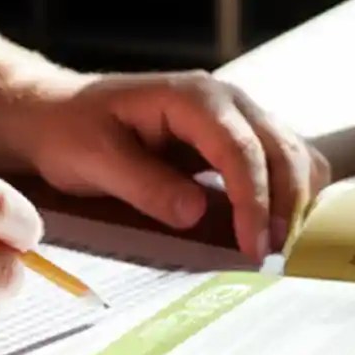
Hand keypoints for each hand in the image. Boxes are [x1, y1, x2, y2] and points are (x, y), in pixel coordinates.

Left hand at [14, 70, 330, 261]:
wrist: (60, 113)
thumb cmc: (72, 132)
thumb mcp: (94, 159)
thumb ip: (144, 185)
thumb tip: (195, 213)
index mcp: (193, 98)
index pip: (241, 149)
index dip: (254, 201)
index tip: (253, 248)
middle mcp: (228, 100)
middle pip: (281, 149)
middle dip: (285, 205)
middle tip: (271, 257)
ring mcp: (239, 117)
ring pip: (292, 155)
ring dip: (295, 201)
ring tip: (277, 248)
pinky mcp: (240, 138)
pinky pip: (283, 162)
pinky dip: (290, 194)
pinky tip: (277, 227)